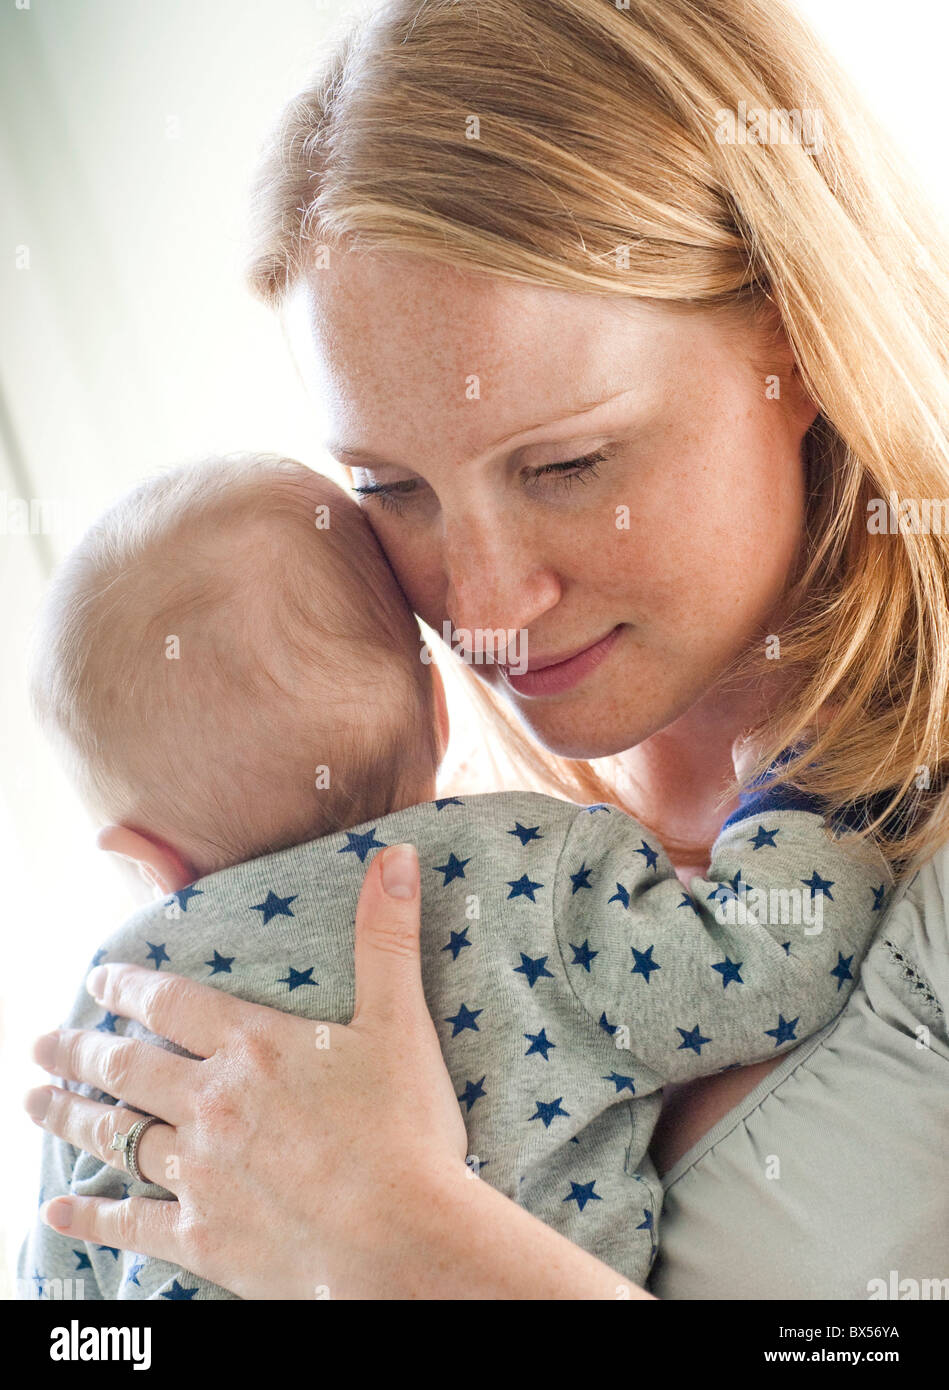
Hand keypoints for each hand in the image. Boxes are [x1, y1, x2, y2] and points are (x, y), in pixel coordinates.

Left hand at [25, 844, 469, 1298]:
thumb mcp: (400, 1023)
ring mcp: (200, 1171)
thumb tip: (394, 857)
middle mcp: (212, 1102)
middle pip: (125, 1068)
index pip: (171, 1005)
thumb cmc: (406, 1130)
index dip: (130, 989)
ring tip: (36, 1102)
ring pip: (117, 1135)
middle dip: (79, 1051)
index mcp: (253, 1047)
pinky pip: (131, 1223)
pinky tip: (59, 1209)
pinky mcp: (202, 1236)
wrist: (402, 1239)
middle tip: (42, 1043)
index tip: (99, 981)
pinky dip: (91, 1216)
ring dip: (71, 1116)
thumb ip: (388, 938)